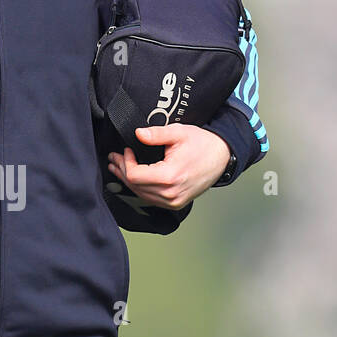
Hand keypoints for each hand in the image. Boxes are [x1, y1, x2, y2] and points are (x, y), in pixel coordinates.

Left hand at [106, 126, 231, 209]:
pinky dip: (139, 188)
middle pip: (135, 186)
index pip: (135, 176)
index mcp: (170, 176)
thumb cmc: (203, 144)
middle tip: (115, 158)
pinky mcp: (175, 203)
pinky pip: (150, 199)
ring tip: (119, 167)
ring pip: (140, 194)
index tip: (126, 150)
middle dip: (122, 170)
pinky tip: (133, 179)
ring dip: (128, 180)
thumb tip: (138, 134)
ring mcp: (173, 201)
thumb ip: (157, 134)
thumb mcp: (179, 132)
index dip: (126, 163)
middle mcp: (171, 193)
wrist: (222, 157)